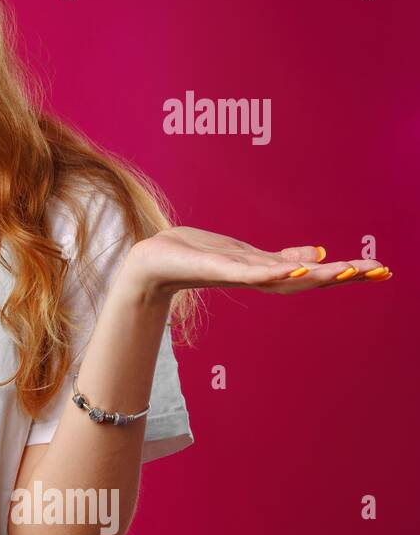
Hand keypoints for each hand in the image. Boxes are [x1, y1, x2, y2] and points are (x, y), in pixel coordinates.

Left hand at [123, 227, 392, 299]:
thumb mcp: (245, 254)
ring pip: (285, 277)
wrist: (153, 263)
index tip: (381, 270)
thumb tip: (317, 255)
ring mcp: (239, 273)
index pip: (314, 275)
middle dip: (344, 276)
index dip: (347, 273)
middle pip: (308, 280)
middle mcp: (257, 276)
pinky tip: (297, 270)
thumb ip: (281, 258)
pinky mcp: (218, 268)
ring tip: (348, 271)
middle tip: (380, 271)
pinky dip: (275, 272)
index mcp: (266, 272)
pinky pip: (251, 272)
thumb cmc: (196, 256)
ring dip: (317, 276)